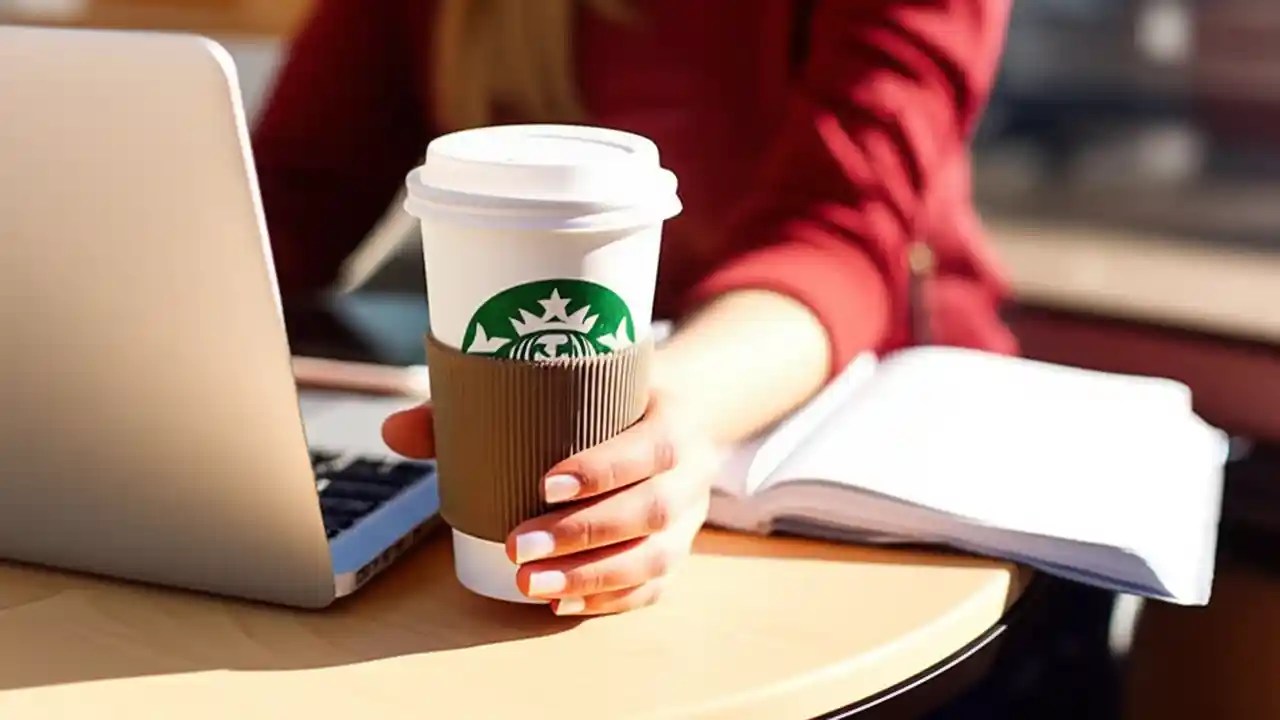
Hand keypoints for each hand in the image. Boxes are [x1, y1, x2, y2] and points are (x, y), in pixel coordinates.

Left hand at [381, 388, 714, 615]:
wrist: (679, 413)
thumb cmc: (609, 397)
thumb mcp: (569, 383)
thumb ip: (480, 404)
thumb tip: (397, 431)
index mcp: (675, 417)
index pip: (652, 445)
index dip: (604, 468)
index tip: (545, 483)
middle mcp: (692, 471)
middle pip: (651, 509)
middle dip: (582, 533)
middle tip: (516, 544)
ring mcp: (690, 518)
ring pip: (654, 556)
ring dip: (592, 575)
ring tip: (532, 583)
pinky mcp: (678, 551)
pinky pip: (653, 585)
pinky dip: (609, 598)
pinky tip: (562, 601)